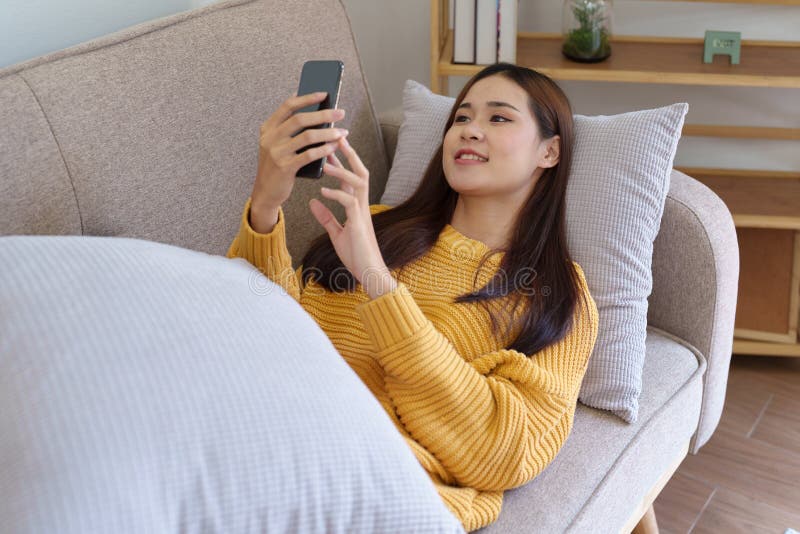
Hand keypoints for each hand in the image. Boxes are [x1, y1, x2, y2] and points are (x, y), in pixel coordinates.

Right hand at [251, 91, 347, 214]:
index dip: (307, 98)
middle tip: (340, 112)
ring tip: (342, 132)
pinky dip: (324, 149)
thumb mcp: (278, 145)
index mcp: (268, 128)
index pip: (288, 106)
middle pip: (300, 119)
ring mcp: (276, 153)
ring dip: (328, 132)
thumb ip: (290, 130)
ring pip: (307, 136)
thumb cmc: (277, 166)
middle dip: (323, 114)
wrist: (266, 192)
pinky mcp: (285, 167)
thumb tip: (316, 112)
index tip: (324, 94)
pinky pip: (309, 155)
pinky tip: (334, 147)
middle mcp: (270, 138)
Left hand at [309, 137, 395, 297]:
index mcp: (356, 206)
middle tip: (336, 137)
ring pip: (358, 182)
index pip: (350, 177)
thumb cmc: (356, 255)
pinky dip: (337, 194)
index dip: (342, 161)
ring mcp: (362, 213)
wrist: (368, 272)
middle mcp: (362, 205)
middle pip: (360, 171)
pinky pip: (349, 203)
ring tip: (326, 163)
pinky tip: (324, 191)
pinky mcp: (359, 224)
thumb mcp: (336, 233)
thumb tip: (314, 203)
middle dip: (349, 154)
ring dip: (342, 171)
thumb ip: (327, 217)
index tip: (331, 146)